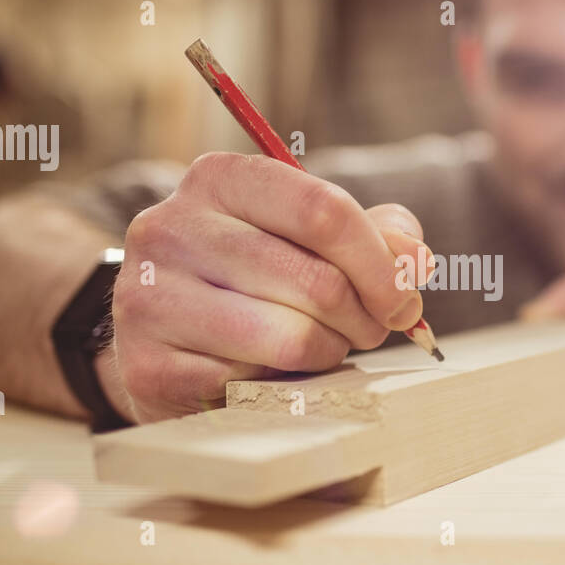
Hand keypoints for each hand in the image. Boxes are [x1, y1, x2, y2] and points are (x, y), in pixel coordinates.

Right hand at [101, 152, 433, 421]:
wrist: (158, 338)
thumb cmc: (250, 280)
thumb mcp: (306, 239)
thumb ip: (373, 235)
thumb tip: (415, 259)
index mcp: (218, 179)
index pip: (324, 210)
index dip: (380, 264)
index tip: (404, 299)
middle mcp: (171, 228)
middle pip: (316, 280)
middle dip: (363, 317)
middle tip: (368, 330)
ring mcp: (150, 297)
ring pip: (291, 337)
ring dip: (328, 352)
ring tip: (322, 347)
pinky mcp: (149, 365)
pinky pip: (255, 383)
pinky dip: (281, 385)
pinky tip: (270, 373)